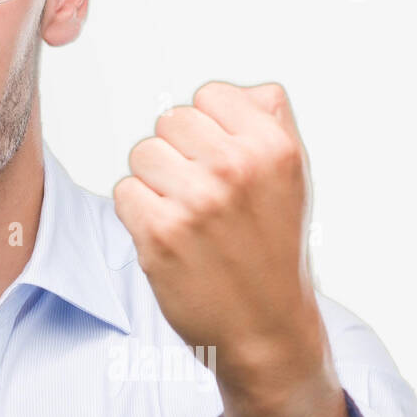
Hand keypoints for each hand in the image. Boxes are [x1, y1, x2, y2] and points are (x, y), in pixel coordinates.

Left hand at [112, 81, 324, 408]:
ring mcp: (195, 202)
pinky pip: (124, 192)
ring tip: (185, 215)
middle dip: (177, 152)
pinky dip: (138, 212)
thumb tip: (242, 90)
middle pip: (169, 120)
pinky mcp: (159, 233)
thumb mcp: (292, 177)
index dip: (207, 127)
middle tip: (200, 192)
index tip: (220, 160)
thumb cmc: (272, 248)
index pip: (209, 95)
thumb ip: (270, 121)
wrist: (265, 327)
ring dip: (154, 183)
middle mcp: (235, 169)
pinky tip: (168, 235)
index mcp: (272, 148)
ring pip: (142, 154)